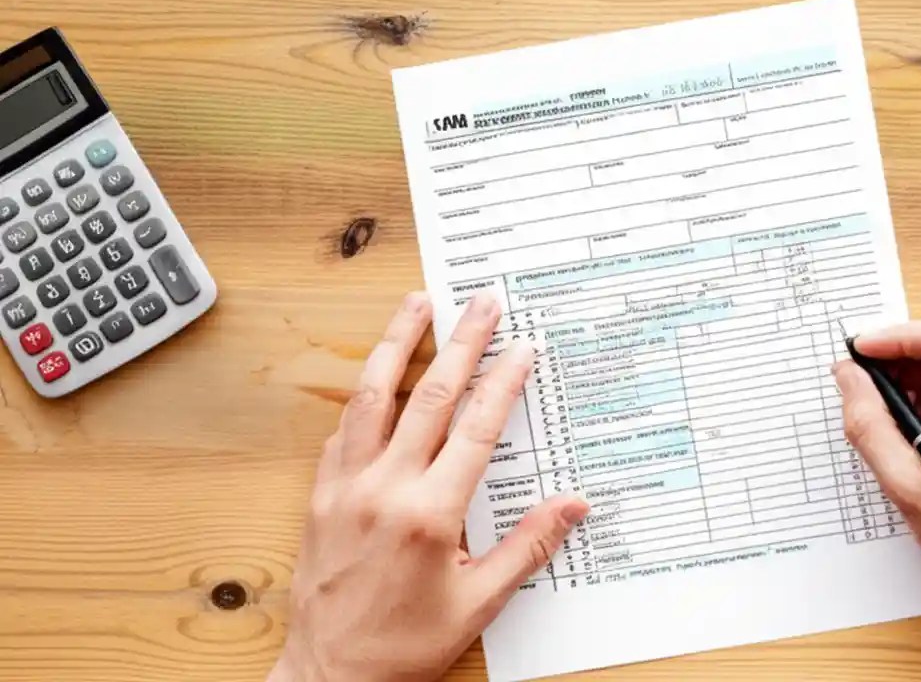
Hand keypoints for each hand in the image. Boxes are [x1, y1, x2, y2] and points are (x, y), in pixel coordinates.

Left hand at [270, 292, 588, 681]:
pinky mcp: (321, 495)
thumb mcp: (479, 604)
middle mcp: (385, 487)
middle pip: (429, 396)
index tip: (522, 347)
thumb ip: (528, 547)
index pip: (475, 428)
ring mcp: (346, 486)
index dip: (503, 382)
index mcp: (430, 513)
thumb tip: (573, 505)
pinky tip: (375, 376)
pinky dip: (363, 395)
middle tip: (481, 302)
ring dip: (398, 344)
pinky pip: (342, 430)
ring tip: (416, 304)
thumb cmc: (404, 646)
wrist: (330, 677)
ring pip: (372, 396)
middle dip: (461, 342)